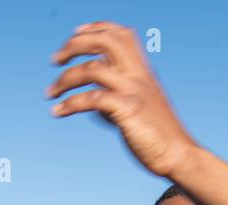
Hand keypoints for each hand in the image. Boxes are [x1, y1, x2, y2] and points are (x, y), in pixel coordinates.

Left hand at [47, 21, 197, 178]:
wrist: (178, 154)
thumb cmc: (156, 134)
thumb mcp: (137, 107)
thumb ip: (115, 97)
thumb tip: (92, 101)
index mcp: (142, 70)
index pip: (119, 34)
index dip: (95, 28)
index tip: (75, 33)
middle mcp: (138, 75)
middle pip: (105, 41)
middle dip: (74, 44)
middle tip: (54, 60)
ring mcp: (134, 91)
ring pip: (93, 69)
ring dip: (65, 79)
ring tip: (50, 93)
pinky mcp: (128, 110)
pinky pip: (94, 99)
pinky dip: (71, 103)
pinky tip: (59, 112)